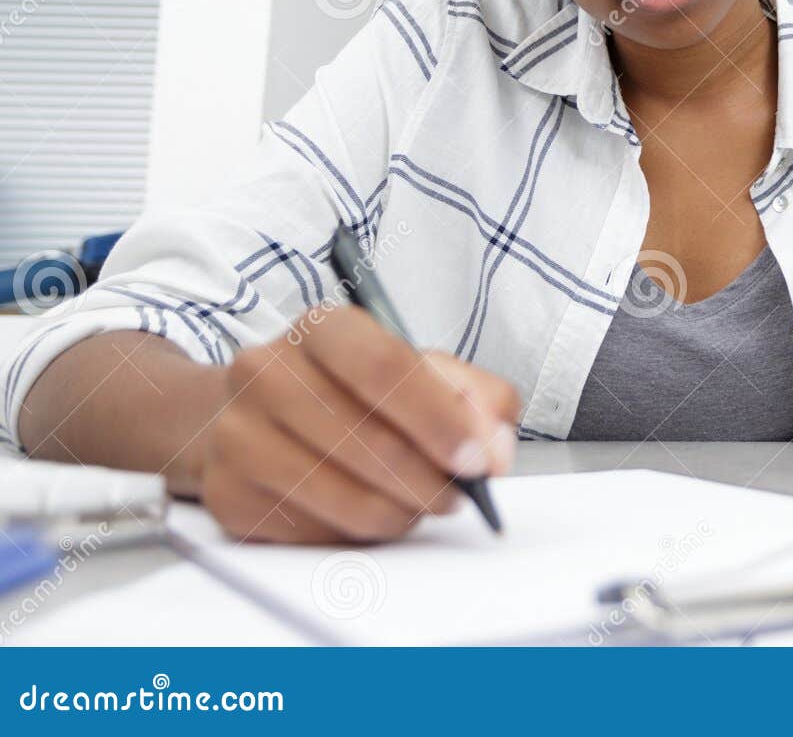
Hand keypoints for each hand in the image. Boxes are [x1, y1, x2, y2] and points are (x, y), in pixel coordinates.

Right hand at [196, 306, 520, 542]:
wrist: (249, 416)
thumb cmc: (350, 392)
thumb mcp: (420, 371)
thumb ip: (475, 397)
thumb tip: (496, 448)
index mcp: (322, 328)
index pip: (384, 367)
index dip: (440, 420)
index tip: (479, 460)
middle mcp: (266, 371)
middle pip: (368, 438)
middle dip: (430, 479)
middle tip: (459, 495)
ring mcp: (237, 433)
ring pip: (344, 496)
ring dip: (400, 512)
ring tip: (418, 504)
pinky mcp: (227, 494)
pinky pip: (314, 531)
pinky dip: (357, 532)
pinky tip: (366, 510)